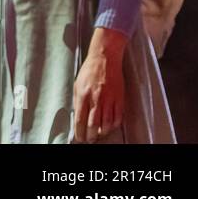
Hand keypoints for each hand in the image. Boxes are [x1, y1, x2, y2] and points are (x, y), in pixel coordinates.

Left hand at [73, 27, 127, 141]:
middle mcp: (96, 99)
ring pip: (107, 124)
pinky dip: (114, 125)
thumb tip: (79, 116)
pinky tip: (110, 127)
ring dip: (102, 132)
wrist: (105, 58)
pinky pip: (118, 117)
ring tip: (99, 135)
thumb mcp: (78, 84)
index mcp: (83, 95)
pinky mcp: (119, 99)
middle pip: (93, 125)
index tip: (79, 137)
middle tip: (89, 139)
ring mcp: (109, 100)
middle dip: (91, 136)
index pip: (80, 120)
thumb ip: (79, 100)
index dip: (80, 132)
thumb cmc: (90, 70)